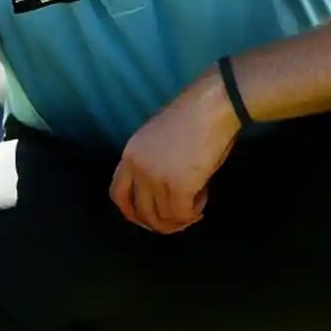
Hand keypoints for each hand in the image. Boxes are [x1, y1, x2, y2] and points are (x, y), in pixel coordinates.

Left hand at [110, 72, 240, 233]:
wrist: (212, 106)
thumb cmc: (193, 117)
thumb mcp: (158, 139)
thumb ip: (152, 163)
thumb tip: (161, 191)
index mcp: (129, 155)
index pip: (118, 194)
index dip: (131, 212)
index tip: (147, 219)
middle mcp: (138, 170)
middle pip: (141, 212)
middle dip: (161, 223)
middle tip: (180, 221)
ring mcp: (156, 179)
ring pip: (164, 217)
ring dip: (182, 215)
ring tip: (197, 201)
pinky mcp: (178, 188)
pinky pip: (183, 214)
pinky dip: (195, 211)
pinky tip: (203, 197)